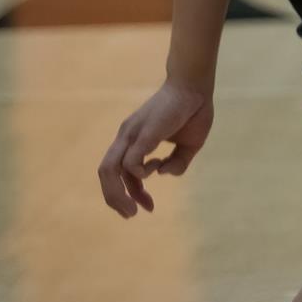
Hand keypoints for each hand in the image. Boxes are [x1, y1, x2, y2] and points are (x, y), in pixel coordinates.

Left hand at [98, 80, 212, 217]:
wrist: (196, 86)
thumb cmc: (193, 111)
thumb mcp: (189, 145)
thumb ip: (177, 162)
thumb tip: (163, 173)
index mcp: (134, 140)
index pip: (120, 172)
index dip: (131, 193)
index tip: (148, 207)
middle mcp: (126, 137)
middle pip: (106, 174)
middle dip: (115, 198)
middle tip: (131, 215)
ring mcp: (131, 134)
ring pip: (109, 170)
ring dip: (117, 193)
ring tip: (133, 209)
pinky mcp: (143, 133)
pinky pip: (129, 160)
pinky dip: (137, 173)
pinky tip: (155, 169)